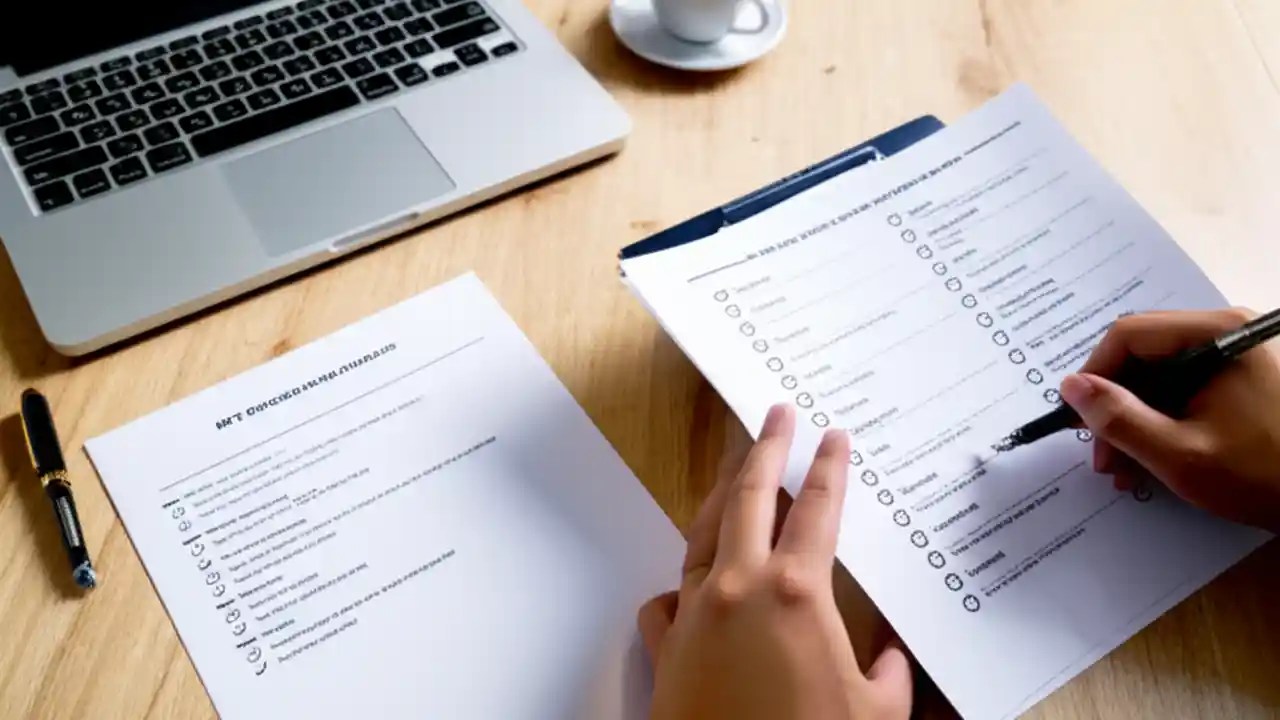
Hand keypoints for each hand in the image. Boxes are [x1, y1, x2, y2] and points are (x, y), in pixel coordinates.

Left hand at [637, 404, 912, 719]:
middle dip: (766, 447)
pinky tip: (692, 580)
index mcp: (795, 593)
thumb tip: (891, 662)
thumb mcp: (876, 713)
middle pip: (751, 495)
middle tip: (776, 415)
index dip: (829, 468)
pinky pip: (669, 596)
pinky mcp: (667, 645)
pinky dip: (683, 582)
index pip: (818, 509)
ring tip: (737, 469)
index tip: (833, 438)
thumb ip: (887, 675)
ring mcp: (695, 612)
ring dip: (724, 495)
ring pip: (705, 531)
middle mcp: (738, 588)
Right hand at [1059, 308, 1279, 529]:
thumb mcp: (1180, 454)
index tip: (1079, 420)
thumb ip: (1119, 419)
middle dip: (1116, 407)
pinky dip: (1167, 419)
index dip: (1094, 375)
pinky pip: (1190, 387)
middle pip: (1145, 355)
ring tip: (1126, 470)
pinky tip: (1157, 458)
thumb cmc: (1265, 475)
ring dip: (1137, 420)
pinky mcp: (1248, 377)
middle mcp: (1230, 332)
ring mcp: (1241, 354)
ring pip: (1164, 375)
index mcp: (1217, 335)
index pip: (1129, 335)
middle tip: (1104, 458)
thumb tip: (1069, 387)